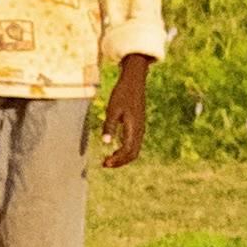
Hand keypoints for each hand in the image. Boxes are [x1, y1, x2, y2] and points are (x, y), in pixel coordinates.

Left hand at [100, 55, 151, 171]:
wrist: (134, 81)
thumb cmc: (122, 94)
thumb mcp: (112, 109)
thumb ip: (109, 126)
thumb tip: (106, 142)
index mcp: (133, 127)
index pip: (127, 150)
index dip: (116, 160)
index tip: (105, 163)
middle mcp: (139, 130)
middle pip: (132, 154)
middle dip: (120, 162)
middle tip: (105, 164)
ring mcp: (140, 128)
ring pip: (134, 150)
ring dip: (122, 157)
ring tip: (109, 159)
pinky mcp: (138, 126)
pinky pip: (134, 144)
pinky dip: (125, 151)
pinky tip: (115, 149)